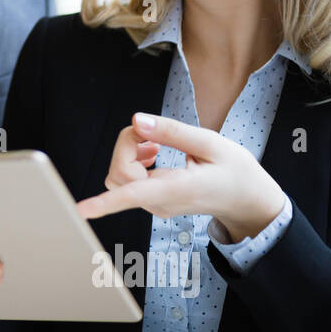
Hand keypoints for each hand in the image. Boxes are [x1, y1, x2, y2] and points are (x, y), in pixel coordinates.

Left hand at [75, 112, 284, 241]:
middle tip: (151, 132)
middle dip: (125, 145)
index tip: (81, 210)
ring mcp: (155, 205)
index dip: (104, 203)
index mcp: (176, 189)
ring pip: (119, 177)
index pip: (132, 195)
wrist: (249, 200)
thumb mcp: (211, 144)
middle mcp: (160, 202)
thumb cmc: (236, 172)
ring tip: (156, 143)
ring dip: (128, 153)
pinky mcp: (154, 201)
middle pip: (118, 174)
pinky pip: (128, 180)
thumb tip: (138, 120)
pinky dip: (134, 160)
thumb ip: (172, 132)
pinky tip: (155, 152)